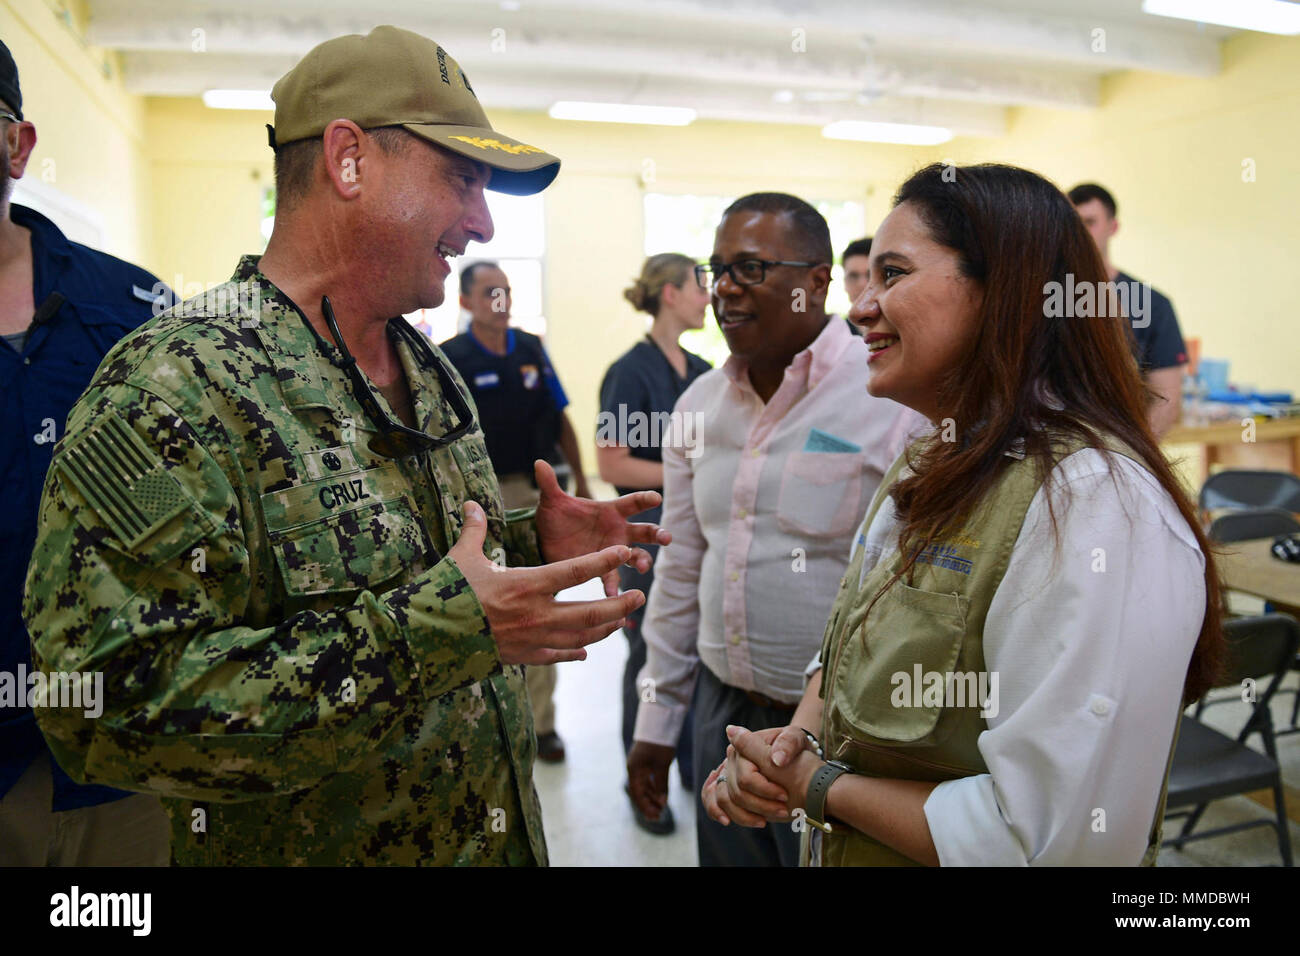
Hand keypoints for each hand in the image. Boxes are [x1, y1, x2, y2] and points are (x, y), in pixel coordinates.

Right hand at [449, 501, 644, 664]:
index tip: (623, 553)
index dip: (602, 561)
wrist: (432, 640)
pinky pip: (557, 656)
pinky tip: (585, 652)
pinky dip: (574, 653)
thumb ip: (475, 531)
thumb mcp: (462, 559)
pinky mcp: (524, 657)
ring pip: (580, 637)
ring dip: (604, 628)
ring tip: (620, 620)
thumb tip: (470, 503)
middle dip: (619, 605)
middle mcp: (536, 614)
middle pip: (589, 612)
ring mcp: (533, 639)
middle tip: (639, 596)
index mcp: (526, 585)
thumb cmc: (447, 595)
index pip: (575, 571)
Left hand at [533, 459, 670, 597]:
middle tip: (666, 538)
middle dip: (657, 533)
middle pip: (644, 531)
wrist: (545, 542)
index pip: (632, 503)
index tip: (656, 498)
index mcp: (610, 510)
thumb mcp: (551, 501)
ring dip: (643, 560)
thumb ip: (549, 484)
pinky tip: (614, 593)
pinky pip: (612, 576)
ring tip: (643, 566)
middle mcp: (618, 531)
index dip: (644, 499)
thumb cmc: (555, 517)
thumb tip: (538, 463)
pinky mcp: (603, 568)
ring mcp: (613, 550)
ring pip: (636, 555)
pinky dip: (614, 585)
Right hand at [627, 741, 674, 819]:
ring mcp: (638, 765)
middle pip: (638, 791)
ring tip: (660, 807)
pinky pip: (645, 778)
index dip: (645, 807)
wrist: (659, 721)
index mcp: (634, 770)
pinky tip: (659, 794)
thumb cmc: (660, 743)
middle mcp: (634, 768)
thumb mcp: (662, 765)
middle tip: (658, 816)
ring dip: (650, 797)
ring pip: (642, 786)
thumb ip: (661, 784)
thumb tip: (662, 802)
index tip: (654, 817)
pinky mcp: (644, 761)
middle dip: (647, 804)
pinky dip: (652, 787)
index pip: (637, 794)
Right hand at [701, 726, 792, 827]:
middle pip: (736, 792)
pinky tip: (726, 820)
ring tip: (764, 822)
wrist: (800, 765)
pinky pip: (714, 799)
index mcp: (745, 747)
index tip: (784, 796)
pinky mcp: (729, 787)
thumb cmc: (796, 750)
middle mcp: (733, 760)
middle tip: (783, 810)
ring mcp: (729, 774)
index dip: (765, 790)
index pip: (746, 778)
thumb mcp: (796, 741)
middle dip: (760, 806)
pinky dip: (716, 810)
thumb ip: (787, 744)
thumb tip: (777, 758)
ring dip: (744, 815)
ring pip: (724, 799)